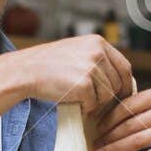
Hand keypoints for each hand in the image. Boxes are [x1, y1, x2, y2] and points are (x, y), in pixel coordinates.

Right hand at [2, 35, 131, 113]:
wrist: (25, 70)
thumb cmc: (49, 64)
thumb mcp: (77, 51)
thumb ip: (97, 60)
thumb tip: (119, 80)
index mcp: (98, 42)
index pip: (124, 67)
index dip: (125, 84)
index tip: (121, 96)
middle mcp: (98, 52)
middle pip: (118, 83)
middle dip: (109, 97)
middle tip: (95, 104)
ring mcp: (91, 67)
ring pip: (107, 95)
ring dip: (94, 103)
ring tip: (78, 98)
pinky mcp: (84, 84)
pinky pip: (93, 103)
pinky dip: (84, 107)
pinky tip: (71, 100)